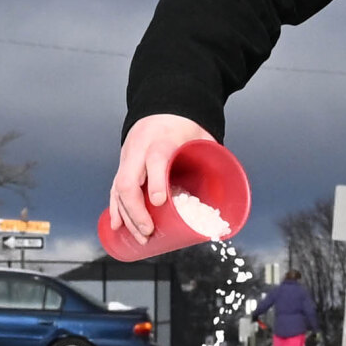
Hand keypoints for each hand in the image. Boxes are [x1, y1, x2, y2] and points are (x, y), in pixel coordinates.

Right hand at [110, 113, 209, 244]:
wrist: (162, 108)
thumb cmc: (185, 124)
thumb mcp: (203, 135)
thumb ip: (213, 158)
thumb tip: (231, 188)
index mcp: (162, 139)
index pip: (155, 159)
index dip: (157, 181)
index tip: (161, 202)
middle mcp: (140, 150)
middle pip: (128, 180)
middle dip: (136, 210)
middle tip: (149, 230)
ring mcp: (129, 158)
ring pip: (119, 188)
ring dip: (127, 216)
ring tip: (141, 237)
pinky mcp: (124, 166)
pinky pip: (115, 189)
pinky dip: (116, 209)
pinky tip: (117, 226)